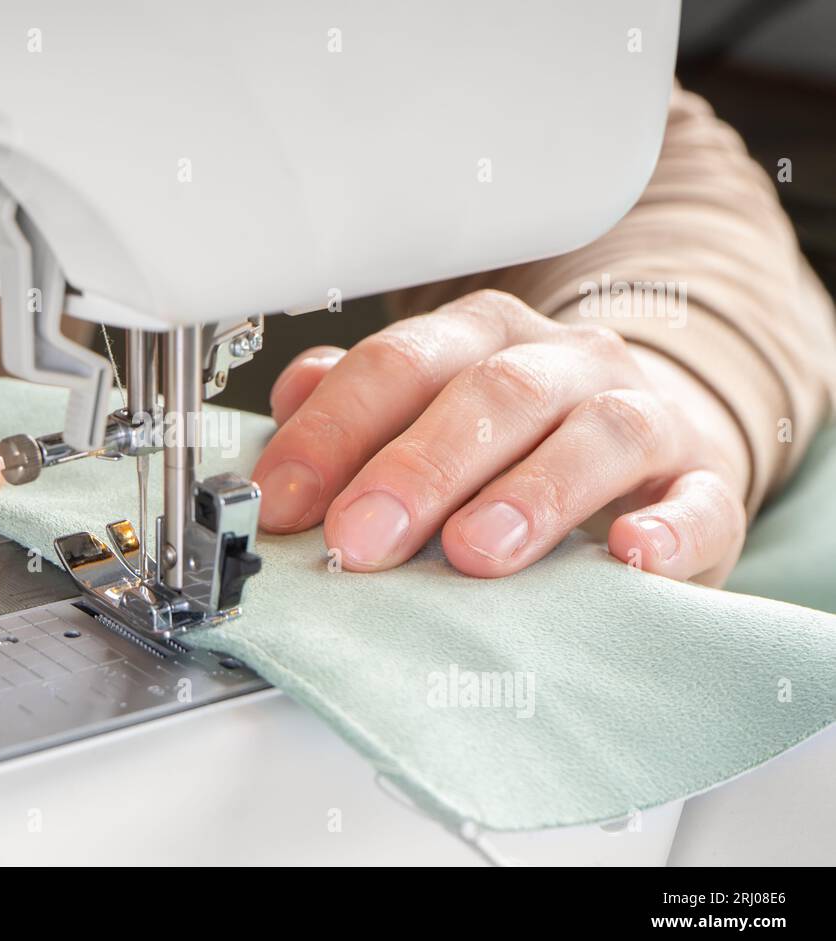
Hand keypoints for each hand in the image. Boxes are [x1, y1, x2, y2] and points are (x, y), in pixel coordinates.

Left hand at [253, 291, 750, 584]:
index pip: (398, 366)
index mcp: (480, 338)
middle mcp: (562, 362)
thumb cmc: (515, 439)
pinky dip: (671, 528)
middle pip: (490, 395)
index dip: (333, 433)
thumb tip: (289, 402)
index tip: (284, 504)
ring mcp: (642, 416)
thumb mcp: (430, 409)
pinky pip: (700, 500)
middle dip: (415, 470)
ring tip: (473, 551)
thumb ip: (358, 408)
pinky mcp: (702, 483)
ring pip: (594, 435)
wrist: (642, 448)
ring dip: (531, 494)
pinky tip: (632, 556)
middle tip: (359, 540)